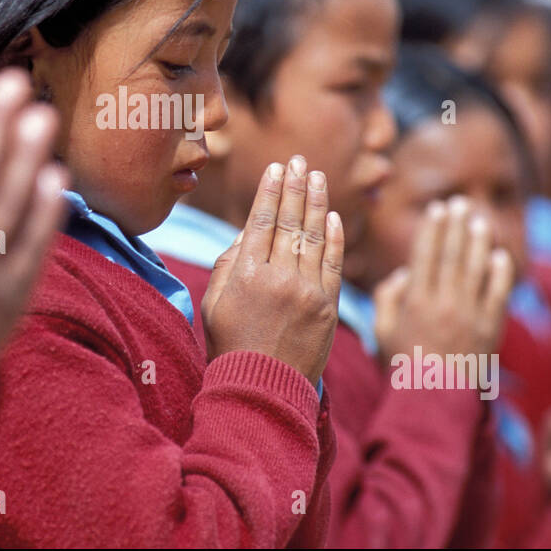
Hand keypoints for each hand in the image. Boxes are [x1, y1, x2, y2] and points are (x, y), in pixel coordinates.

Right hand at [202, 156, 343, 384]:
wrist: (263, 390)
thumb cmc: (231, 347)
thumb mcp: (215, 306)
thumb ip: (228, 266)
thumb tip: (247, 235)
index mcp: (247, 275)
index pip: (261, 221)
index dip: (271, 192)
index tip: (276, 169)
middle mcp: (279, 278)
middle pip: (290, 221)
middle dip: (295, 187)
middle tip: (299, 160)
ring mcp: (307, 292)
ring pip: (315, 237)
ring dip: (317, 203)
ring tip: (318, 176)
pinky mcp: (328, 307)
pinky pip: (334, 264)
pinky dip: (335, 239)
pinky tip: (333, 218)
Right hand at [372, 196, 513, 363]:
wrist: (435, 400)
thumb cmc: (402, 368)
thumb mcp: (381, 333)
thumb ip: (387, 298)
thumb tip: (404, 273)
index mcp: (416, 302)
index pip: (426, 255)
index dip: (432, 230)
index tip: (436, 210)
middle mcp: (444, 304)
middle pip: (453, 255)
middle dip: (456, 226)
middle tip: (459, 204)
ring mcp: (470, 316)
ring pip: (476, 269)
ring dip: (479, 241)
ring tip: (479, 220)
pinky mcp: (490, 329)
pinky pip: (498, 294)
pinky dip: (500, 273)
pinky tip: (500, 256)